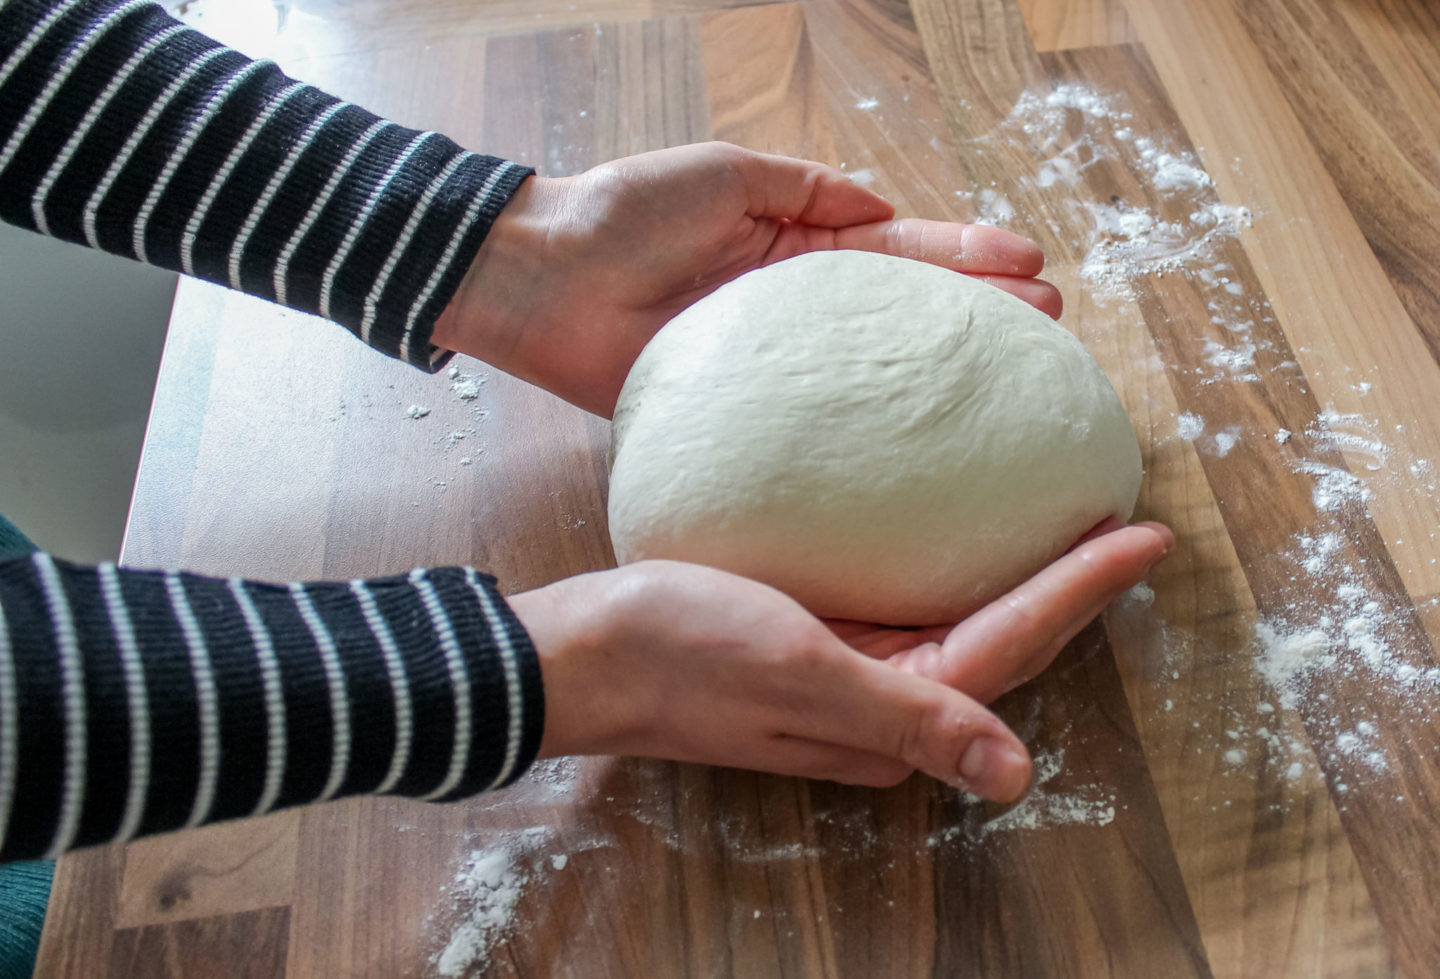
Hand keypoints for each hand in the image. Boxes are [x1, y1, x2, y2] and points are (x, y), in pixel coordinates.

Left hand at [434, 142, 1062, 416]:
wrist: (543, 274)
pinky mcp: (742, 411)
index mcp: (797, 248)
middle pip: (902, 315)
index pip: (898, 253)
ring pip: (871, 370)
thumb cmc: (628, 210)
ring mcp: (776, 366)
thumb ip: (807, 187)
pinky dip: (867, 429)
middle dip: (977, 315)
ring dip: (942, 369)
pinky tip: (922, 435)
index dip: (963, 257)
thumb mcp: (728, 172)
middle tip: (1049, 323)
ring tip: (1018, 365)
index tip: (1029, 263)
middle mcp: (797, 311)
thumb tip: (883, 204)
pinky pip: (814, 421)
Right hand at [508, 521, 1171, 800]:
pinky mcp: (814, 649)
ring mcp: (847, 680)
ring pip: (963, 629)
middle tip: (1130, 528)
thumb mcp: (797, 671)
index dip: (1083, 593)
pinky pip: (911, 613)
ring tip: (1074, 529)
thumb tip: (1017, 777)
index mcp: (887, 718)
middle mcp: (880, 708)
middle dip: (1072, 592)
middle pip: (1003, 647)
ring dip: (1025, 583)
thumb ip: (907, 718)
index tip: (1145, 534)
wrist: (580, 652)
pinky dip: (955, 575)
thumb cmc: (678, 650)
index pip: (1013, 648)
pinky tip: (961, 538)